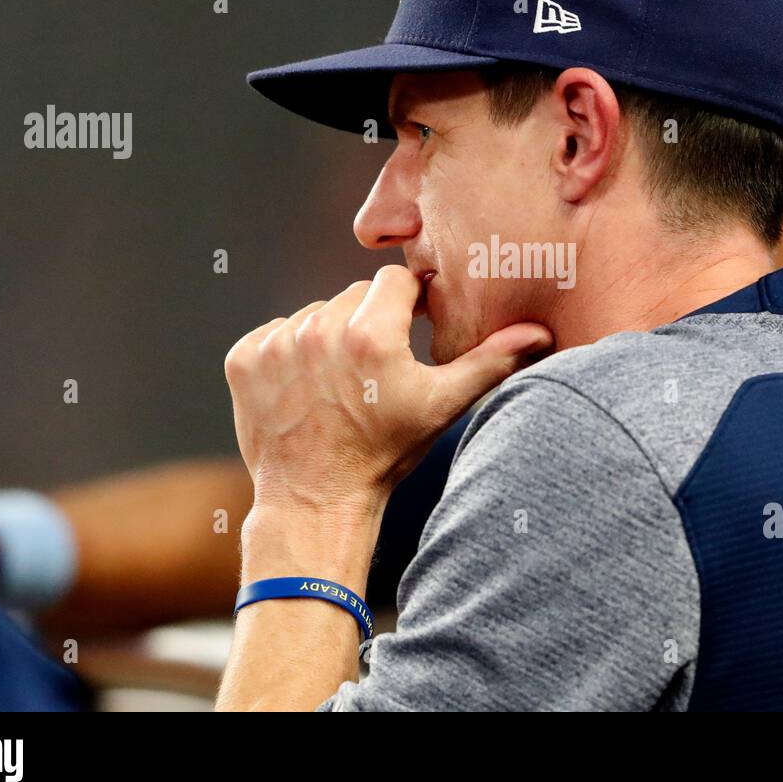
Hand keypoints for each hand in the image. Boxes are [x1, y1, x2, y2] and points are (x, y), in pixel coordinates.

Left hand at [224, 265, 552, 515]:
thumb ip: (490, 361)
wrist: (315, 501)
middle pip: (354, 294)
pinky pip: (274, 333)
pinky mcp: (244, 360)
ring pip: (315, 313)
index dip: (408, 302)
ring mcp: (276, 345)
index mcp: (371, 335)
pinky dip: (288, 353)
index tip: (410, 327)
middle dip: (369, 320)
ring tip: (340, 383)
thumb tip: (538, 331)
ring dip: (329, 336)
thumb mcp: (442, 406)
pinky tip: (305, 388)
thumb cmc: (384, 454)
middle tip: (376, 367)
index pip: (395, 280)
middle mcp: (318, 331)